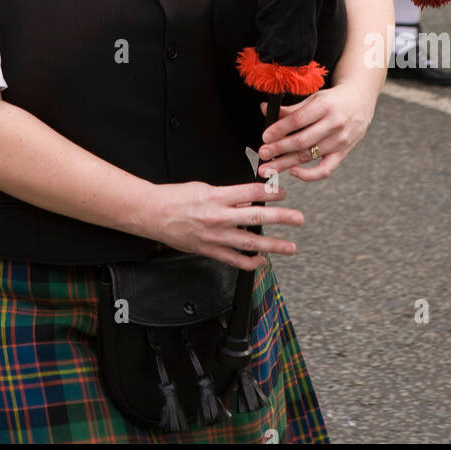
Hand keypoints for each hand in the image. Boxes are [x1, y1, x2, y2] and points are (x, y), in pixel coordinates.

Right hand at [146, 179, 303, 269]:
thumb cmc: (175, 197)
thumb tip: (250, 199)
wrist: (152, 213)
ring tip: (290, 247)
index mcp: (217, 196)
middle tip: (298, 218)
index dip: (271, 192)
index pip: (252, 193)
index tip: (282, 193)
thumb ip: (229, 195)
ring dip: (273, 245)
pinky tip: (262, 261)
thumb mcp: (204, 188)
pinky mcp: (209, 250)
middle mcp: (218, 217)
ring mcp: (214, 237)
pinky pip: (235, 260)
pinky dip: (251, 262)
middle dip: (281, 218)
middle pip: (257, 217)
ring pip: (250, 243)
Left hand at [257, 83, 376, 181]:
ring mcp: (339, 141)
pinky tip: (293, 172)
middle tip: (263, 154)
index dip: (279, 129)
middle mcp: (334, 124)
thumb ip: (291, 108)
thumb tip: (265, 110)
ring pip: (309, 155)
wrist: (360, 102)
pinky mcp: (343, 153)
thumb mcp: (314, 98)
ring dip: (286, 163)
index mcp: (324, 106)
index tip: (265, 137)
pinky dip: (309, 175)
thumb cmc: (333, 100)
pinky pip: (325, 169)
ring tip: (269, 168)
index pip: (297, 120)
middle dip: (279, 149)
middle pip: (302, 141)